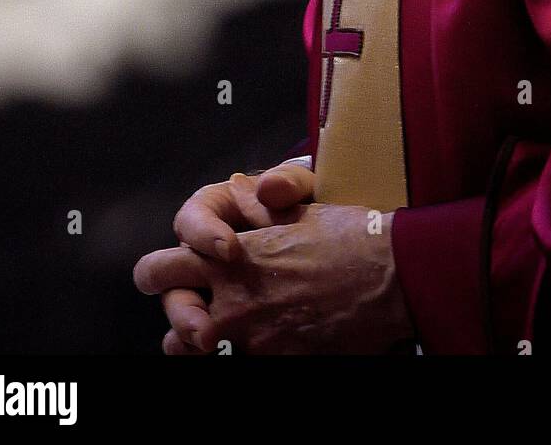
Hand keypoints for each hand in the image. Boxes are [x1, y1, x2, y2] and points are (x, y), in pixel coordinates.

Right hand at [133, 158, 315, 354]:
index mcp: (211, 215)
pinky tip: (220, 352)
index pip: (191, 220)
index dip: (203, 234)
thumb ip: (289, 183)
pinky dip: (202, 347)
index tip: (230, 249)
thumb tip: (268, 188)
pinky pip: (197, 337)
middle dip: (179, 294)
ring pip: (178, 310)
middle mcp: (198, 254)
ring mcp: (205, 290)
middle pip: (166, 273)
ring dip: (186, 327)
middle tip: (205, 316)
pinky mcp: (220, 320)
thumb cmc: (303, 210)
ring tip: (207, 342)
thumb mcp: (302, 190)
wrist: (328, 249)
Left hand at [134, 201, 415, 354]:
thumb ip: (258, 207)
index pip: (160, 271)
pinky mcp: (279, 362)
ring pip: (206, 349)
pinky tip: (272, 333)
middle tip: (193, 314)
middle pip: (174, 324)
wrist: (392, 278)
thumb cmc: (349, 236)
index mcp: (230, 259)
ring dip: (212, 339)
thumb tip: (239, 188)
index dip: (158, 273)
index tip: (164, 274)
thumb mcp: (299, 210)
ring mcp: (255, 341)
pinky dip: (252, 348)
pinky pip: (247, 357)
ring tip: (226, 330)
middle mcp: (233, 304)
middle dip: (180, 316)